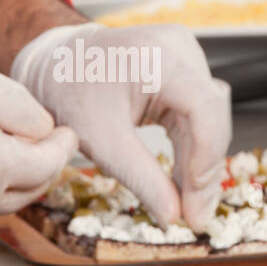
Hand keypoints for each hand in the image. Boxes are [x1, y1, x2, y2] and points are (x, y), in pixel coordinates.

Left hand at [11, 23, 230, 230]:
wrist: (55, 64)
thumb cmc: (70, 94)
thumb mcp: (101, 142)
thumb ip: (141, 178)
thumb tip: (174, 217)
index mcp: (156, 57)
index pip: (204, 106)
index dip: (208, 154)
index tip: (197, 197)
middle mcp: (177, 48)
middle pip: (211, 115)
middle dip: (205, 169)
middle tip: (196, 216)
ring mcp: (183, 54)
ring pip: (209, 117)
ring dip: (201, 161)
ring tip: (189, 204)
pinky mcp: (183, 67)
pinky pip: (199, 112)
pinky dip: (192, 146)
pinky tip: (183, 178)